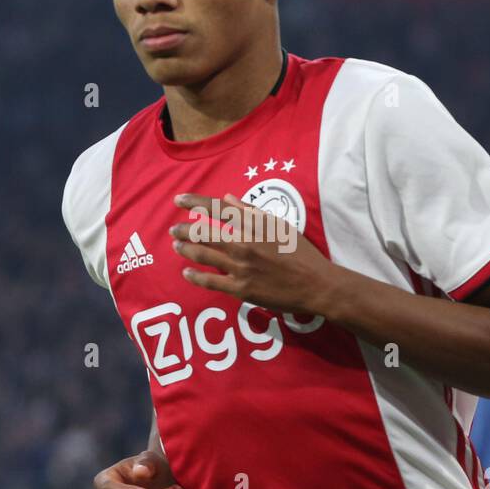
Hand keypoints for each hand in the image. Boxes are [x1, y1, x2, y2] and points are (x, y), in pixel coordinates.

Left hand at [169, 192, 336, 316]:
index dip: (195, 203)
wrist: (315, 284)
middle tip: (174, 229)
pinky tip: (186, 272)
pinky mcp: (241, 289)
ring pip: (203, 255)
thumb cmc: (301, 253)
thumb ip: (251, 213)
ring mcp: (240, 268)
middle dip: (184, 229)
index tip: (179, 200)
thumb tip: (227, 199)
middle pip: (204, 232)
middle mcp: (244, 244)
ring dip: (185, 249)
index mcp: (254, 226)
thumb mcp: (279, 226)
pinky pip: (210, 282)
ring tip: (176, 245)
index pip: (217, 209)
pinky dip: (195, 276)